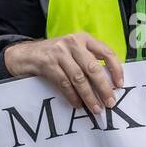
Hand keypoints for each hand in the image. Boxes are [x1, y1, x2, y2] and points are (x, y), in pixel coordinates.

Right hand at [2, 33, 124, 114]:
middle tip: (110, 102)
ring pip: (79, 78)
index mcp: (84, 38)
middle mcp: (73, 43)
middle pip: (93, 68)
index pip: (106, 52)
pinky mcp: (48, 64)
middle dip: (103, 87)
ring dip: (89, 96)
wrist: (26, 54)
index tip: (119, 84)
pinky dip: (72, 96)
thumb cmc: (55, 55)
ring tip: (96, 108)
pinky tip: (78, 104)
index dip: (115, 69)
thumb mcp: (73, 50)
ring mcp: (59, 53)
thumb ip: (89, 59)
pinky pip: (64, 83)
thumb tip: (109, 82)